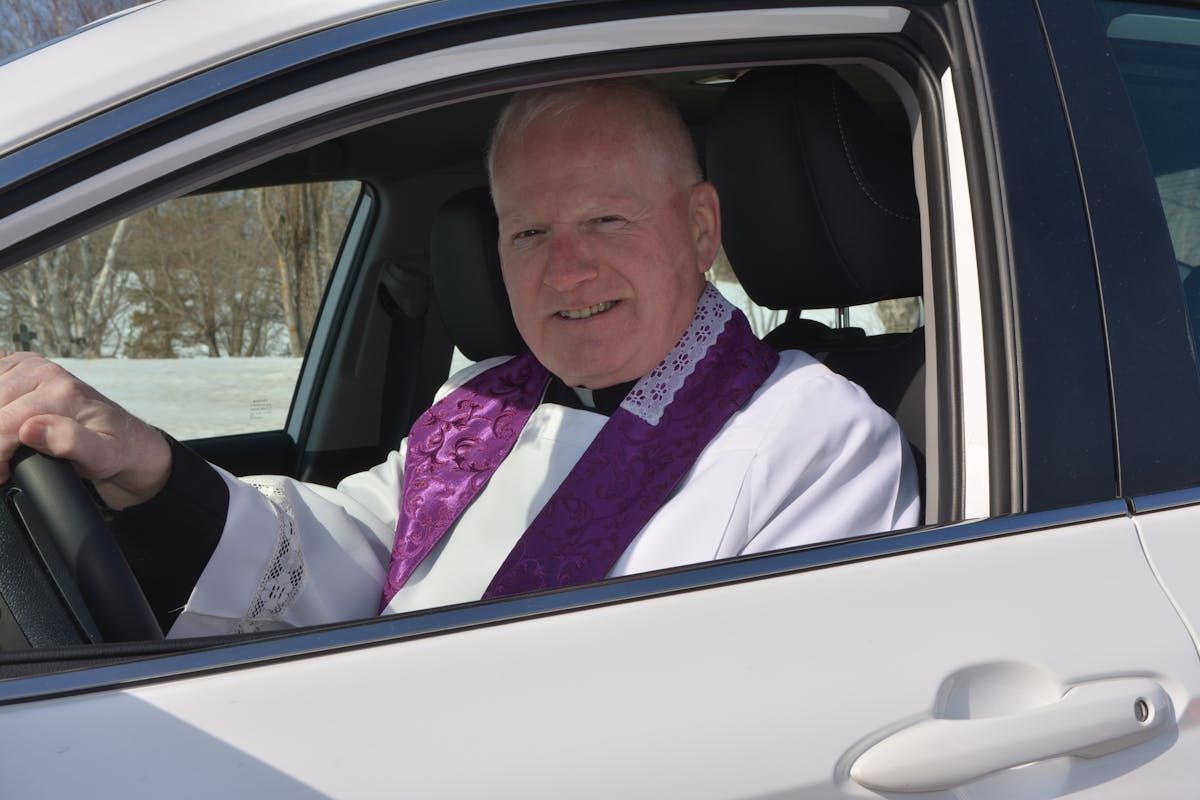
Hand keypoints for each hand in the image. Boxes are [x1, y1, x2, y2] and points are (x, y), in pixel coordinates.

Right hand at [0, 351, 170, 509]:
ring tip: (8, 443)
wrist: (125, 436)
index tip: (2, 473)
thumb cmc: (113, 447)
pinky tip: (6, 412)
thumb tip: (30, 429)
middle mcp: (47, 373)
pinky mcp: (24, 365)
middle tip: (6, 460)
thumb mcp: (102, 455)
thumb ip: (69, 442)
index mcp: (63, 393)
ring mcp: (34, 366)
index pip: (4, 422)